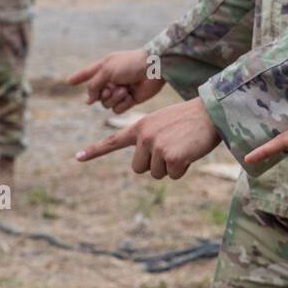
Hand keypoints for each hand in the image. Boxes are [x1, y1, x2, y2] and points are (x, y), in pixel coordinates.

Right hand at [67, 48, 164, 113]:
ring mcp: (120, 90)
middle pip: (96, 94)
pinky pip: (118, 109)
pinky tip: (130, 95)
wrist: (154, 69)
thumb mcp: (107, 70)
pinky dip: (123, 103)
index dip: (78, 77)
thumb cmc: (131, 64)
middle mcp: (111, 79)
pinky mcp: (130, 99)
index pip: (88, 73)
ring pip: (106, 104)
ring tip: (124, 89)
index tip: (69, 81)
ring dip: (114, 98)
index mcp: (105, 67)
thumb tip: (88, 100)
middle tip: (112, 87)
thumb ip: (93, 84)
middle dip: (103, 93)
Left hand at [74, 97, 220, 179]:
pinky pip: (174, 175)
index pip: (113, 141)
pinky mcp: (171, 157)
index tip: (77, 156)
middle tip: (173, 147)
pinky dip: (183, 168)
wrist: (211, 113)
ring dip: (171, 166)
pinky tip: (190, 152)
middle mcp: (144, 137)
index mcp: (140, 127)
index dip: (95, 150)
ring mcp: (156, 147)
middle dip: (155, 164)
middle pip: (139, 168)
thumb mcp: (162, 123)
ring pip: (157, 173)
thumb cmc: (189, 119)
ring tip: (182, 146)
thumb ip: (149, 139)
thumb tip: (144, 166)